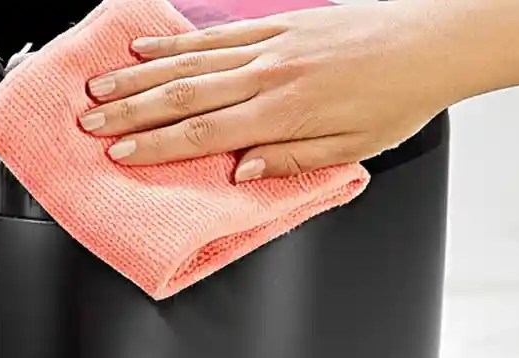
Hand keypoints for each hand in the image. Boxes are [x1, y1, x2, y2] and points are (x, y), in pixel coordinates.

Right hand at [77, 2, 461, 180]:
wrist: (431, 41)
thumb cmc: (397, 98)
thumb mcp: (352, 148)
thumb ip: (291, 160)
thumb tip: (240, 171)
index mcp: (283, 112)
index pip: (203, 132)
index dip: (155, 145)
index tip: (118, 153)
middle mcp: (269, 74)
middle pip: (183, 95)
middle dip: (129, 111)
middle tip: (87, 121)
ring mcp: (270, 44)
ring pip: (190, 61)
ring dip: (139, 76)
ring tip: (100, 86)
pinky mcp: (277, 24)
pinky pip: (216, 35)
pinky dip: (175, 42)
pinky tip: (146, 49)